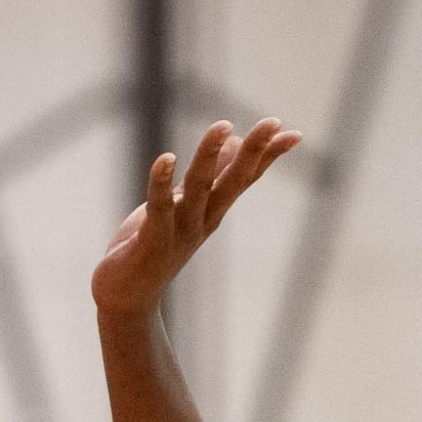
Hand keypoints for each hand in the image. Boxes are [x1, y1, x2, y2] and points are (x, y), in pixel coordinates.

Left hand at [90, 118, 300, 316]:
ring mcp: (179, 231)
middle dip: (253, 151)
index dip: (268, 156)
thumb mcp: (186, 208)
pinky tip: (167, 158)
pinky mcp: (152, 239)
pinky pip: (159, 207)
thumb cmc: (153, 248)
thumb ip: (208, 179)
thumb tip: (232, 143)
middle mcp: (202, 221)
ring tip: (223, 125)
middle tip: (273, 122)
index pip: (245, 179)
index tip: (294, 134)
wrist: (127, 299)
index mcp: (212, 212)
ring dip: (210, 156)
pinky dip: (162, 182)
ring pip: (198, 187)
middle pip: (232, 181)